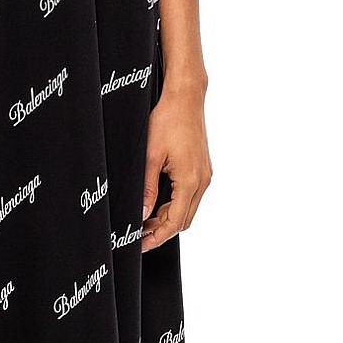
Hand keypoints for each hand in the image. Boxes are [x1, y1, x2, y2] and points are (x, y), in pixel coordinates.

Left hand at [141, 82, 211, 251]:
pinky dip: (174, 204)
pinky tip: (156, 203)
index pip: (175, 222)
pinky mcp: (202, 168)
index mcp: (190, 181)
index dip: (157, 237)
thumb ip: (147, 189)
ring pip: (187, 208)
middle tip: (138, 235)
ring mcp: (204, 175)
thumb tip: (142, 214)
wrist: (185, 98)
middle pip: (183, 219)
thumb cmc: (167, 120)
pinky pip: (189, 196)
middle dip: (161, 231)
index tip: (141, 244)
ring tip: (143, 221)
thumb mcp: (150, 156)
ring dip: (167, 218)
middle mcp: (202, 181)